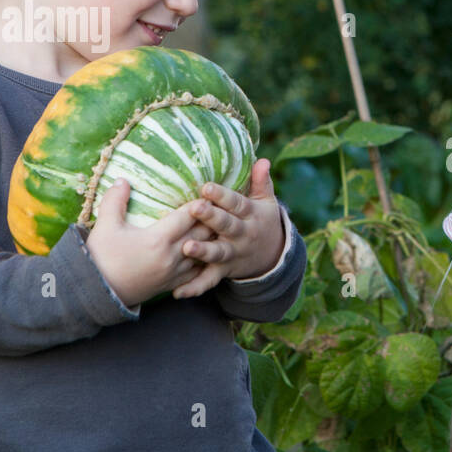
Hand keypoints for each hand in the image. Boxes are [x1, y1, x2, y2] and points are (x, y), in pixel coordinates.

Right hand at [84, 179, 219, 306]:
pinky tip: (209, 253)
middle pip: (202, 233)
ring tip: (219, 227)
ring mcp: (174, 272)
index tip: (208, 192)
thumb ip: (114, 201)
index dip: (200, 204)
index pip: (188, 216)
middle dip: (211, 219)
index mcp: (158, 238)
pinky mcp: (173, 284)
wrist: (98, 293)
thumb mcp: (105, 226)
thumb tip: (123, 180)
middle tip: (220, 207)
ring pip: (204, 253)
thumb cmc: (102, 257)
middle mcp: (172, 255)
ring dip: (211, 239)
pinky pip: (197, 271)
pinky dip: (205, 260)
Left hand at [175, 158, 284, 298]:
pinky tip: (179, 291)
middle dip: (211, 218)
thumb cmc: (261, 220)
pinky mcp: (225, 271)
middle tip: (195, 208)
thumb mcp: (267, 201)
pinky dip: (195, 287)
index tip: (207, 187)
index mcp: (251, 215)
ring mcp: (233, 254)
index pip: (237, 203)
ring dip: (203, 251)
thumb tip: (262, 160)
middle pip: (227, 226)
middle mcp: (242, 235)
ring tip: (187, 248)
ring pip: (218, 253)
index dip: (223, 196)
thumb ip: (262, 182)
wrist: (272, 256)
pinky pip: (210, 280)